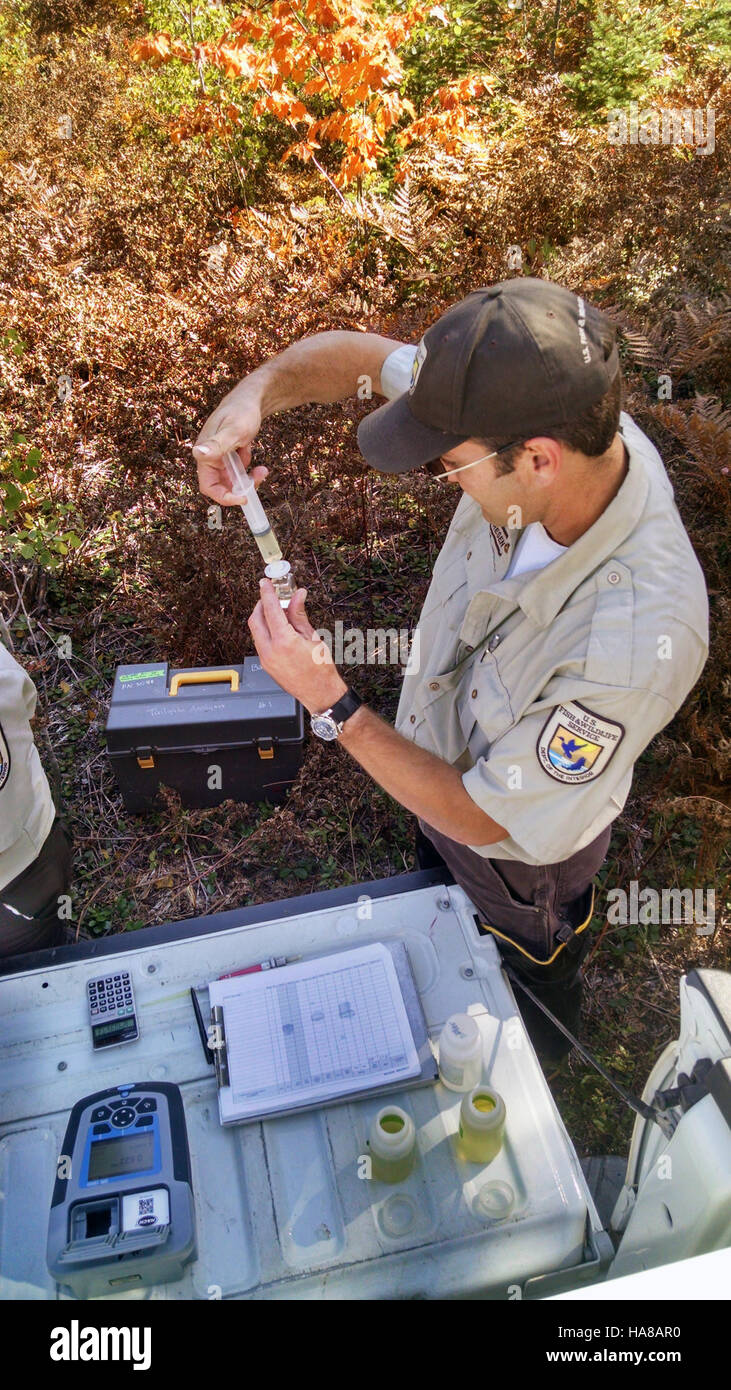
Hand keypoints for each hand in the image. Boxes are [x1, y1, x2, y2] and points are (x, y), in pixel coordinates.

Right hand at [193, 388, 267, 505]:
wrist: (252, 399)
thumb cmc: (241, 410)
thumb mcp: (233, 430)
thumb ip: (217, 444)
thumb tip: (199, 453)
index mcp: (205, 454)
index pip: (209, 486)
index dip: (224, 496)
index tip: (243, 497)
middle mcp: (209, 458)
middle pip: (222, 486)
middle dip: (240, 487)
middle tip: (258, 479)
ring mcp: (220, 457)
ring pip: (232, 480)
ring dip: (247, 479)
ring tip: (262, 469)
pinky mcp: (229, 455)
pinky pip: (238, 471)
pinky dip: (248, 468)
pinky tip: (249, 450)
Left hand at [248, 580, 346, 714]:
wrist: (320, 694)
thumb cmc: (321, 668)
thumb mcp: (312, 637)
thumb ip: (299, 615)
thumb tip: (297, 596)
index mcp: (284, 641)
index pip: (270, 610)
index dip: (267, 593)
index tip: (265, 583)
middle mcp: (270, 650)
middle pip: (256, 619)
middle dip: (261, 605)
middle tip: (271, 597)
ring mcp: (265, 659)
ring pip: (256, 631)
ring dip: (263, 619)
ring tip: (280, 614)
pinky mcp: (265, 665)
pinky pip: (260, 642)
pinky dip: (265, 631)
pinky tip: (278, 629)